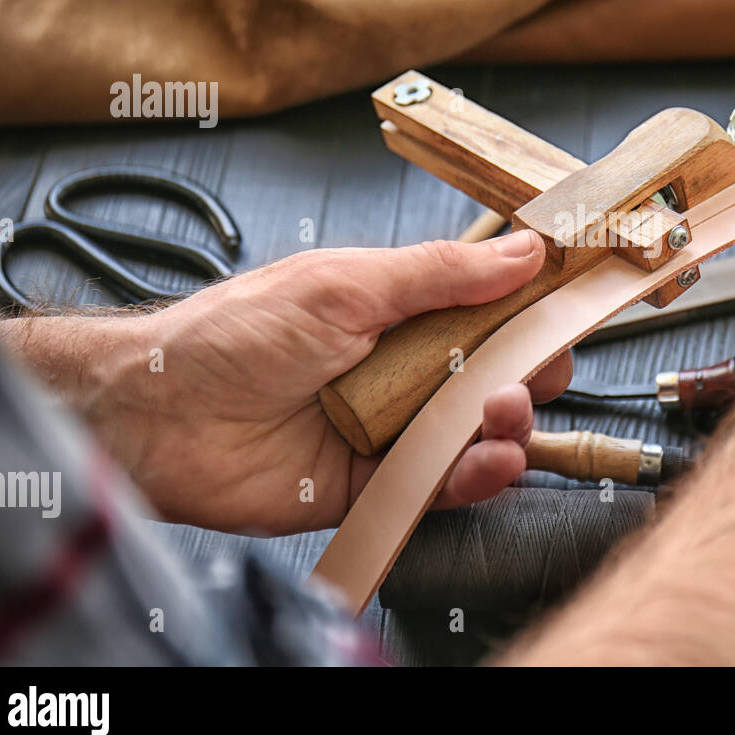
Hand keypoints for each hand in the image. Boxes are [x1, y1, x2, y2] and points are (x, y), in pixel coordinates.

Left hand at [35, 231, 569, 533]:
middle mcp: (404, 369)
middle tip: (538, 365)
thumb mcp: (347, 285)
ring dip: (508, 423)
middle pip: (498, 373)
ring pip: (478, 432)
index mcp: (400, 311)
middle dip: (531, 370)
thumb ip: (440, 274)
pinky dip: (475, 475)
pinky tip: (489, 459)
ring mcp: (392, 427)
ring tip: (501, 412)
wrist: (158, 414)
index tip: (576, 301)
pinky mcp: (376, 484)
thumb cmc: (235, 335)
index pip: (490, 308)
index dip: (535, 308)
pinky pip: (441, 484)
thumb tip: (523, 250)